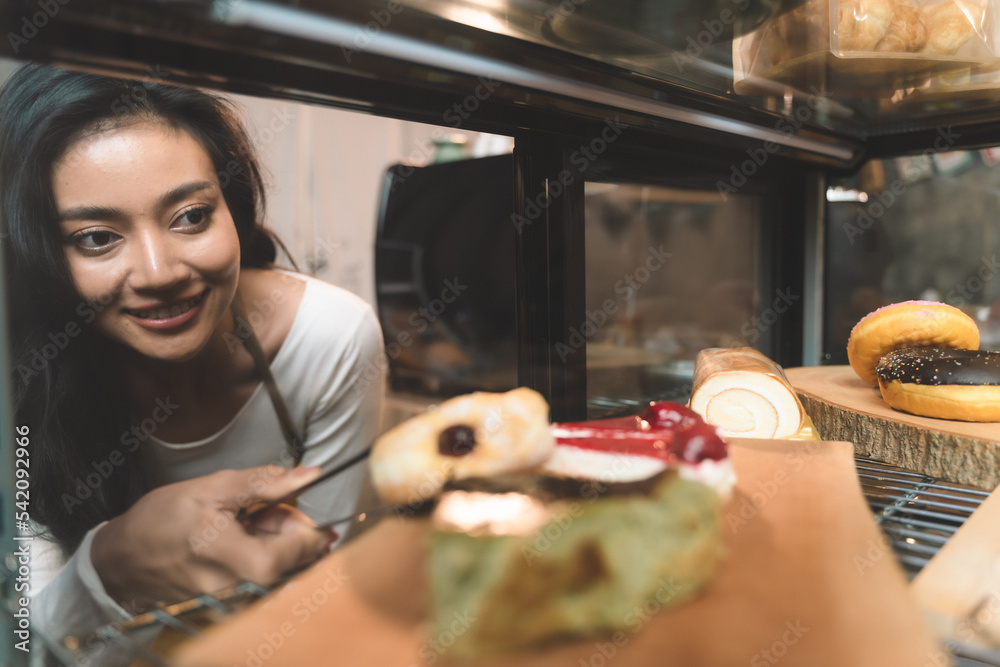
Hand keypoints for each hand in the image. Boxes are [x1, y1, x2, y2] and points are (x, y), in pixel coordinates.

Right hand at [90, 465, 334, 610]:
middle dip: (288, 536)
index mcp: (229, 559)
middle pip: (290, 565)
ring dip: (275, 549)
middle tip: (263, 515)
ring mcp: (229, 609)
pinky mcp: (226, 615)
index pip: (293, 554)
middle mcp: (233, 593)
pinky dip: (261, 564)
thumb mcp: (214, 487)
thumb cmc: (162, 518)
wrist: (122, 557)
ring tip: (247, 530)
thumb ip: (266, 483)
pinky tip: (241, 549)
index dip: (306, 532)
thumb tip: (311, 475)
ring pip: (279, 576)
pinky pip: (263, 588)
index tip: (296, 512)